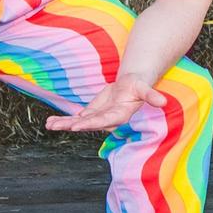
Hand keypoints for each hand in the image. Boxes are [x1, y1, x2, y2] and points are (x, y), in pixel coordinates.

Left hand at [45, 77, 165, 134]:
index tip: (77, 125)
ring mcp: (96, 118)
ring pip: (78, 123)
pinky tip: (50, 123)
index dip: (90, 123)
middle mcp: (106, 120)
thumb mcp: (145, 88)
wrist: (131, 87)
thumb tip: (164, 102)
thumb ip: (152, 96)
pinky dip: (63, 120)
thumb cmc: (139, 86)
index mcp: (118, 116)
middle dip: (72, 125)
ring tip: (49, 125)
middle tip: (57, 126)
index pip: (103, 121)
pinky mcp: (90, 114)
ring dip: (63, 124)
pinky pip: (75, 118)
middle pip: (87, 124)